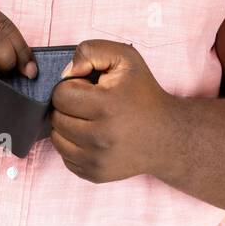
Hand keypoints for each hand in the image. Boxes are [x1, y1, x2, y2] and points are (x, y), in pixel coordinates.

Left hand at [48, 40, 178, 182]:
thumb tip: (65, 73)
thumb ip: (91, 50)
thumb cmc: (144, 93)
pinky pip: (65, 157)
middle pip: (56, 117)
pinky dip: (73, 145)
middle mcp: (100, 137)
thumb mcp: (125, 58)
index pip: (60, 95)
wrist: (168, 136)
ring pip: (57, 138)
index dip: (74, 86)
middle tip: (91, 104)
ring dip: (68, 126)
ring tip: (90, 119)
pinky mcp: (95, 175)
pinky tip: (93, 137)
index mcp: (106, 106)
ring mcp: (97, 160)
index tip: (91, 88)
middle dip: (69, 106)